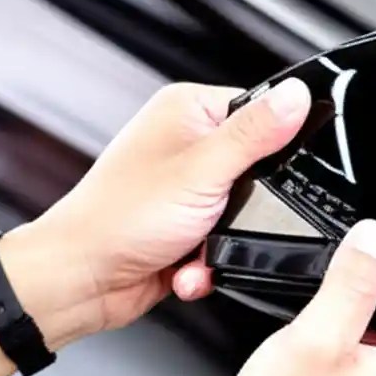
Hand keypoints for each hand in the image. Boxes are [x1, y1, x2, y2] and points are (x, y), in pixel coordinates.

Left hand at [28, 79, 310, 336]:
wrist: (80, 280)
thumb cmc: (117, 219)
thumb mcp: (203, 170)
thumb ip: (255, 133)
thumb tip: (296, 96)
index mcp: (187, 111)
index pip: (261, 110)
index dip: (276, 145)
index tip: (268, 173)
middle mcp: (185, 143)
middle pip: (259, 167)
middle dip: (250, 206)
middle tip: (228, 214)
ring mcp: (186, 186)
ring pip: (245, 210)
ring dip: (229, 238)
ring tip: (201, 245)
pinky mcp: (187, 223)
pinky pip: (226, 238)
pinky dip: (212, 259)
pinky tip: (190, 264)